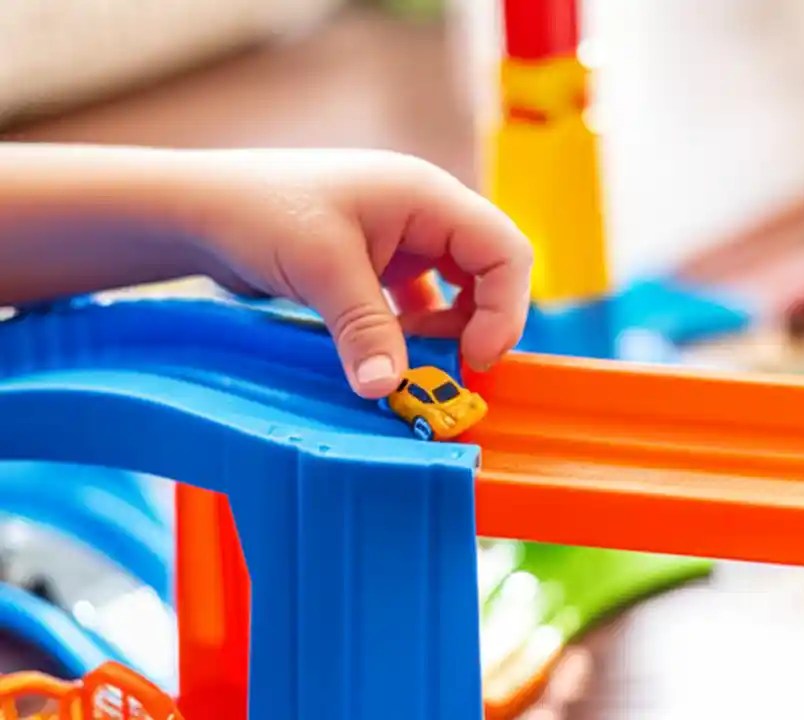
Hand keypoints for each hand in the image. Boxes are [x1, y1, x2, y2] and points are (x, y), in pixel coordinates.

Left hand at [189, 148, 531, 398]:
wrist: (196, 208)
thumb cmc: (260, 213)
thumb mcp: (322, 271)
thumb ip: (365, 330)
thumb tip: (389, 390)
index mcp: (428, 197)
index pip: (506, 252)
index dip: (504, 310)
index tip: (474, 358)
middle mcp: (424, 213)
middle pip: (489, 272)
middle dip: (478, 324)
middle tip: (449, 369)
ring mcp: (401, 237)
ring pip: (457, 291)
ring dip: (444, 332)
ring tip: (407, 360)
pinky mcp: (377, 262)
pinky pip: (418, 301)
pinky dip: (412, 331)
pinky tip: (384, 353)